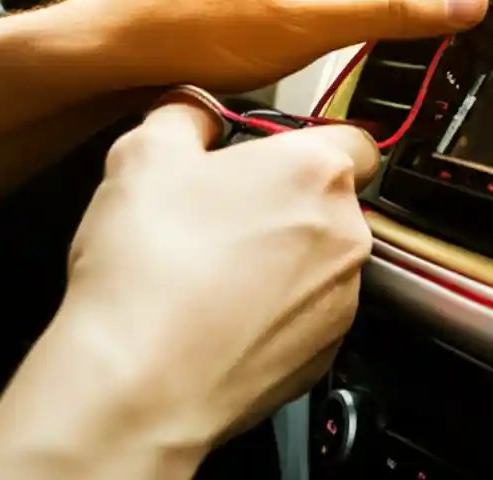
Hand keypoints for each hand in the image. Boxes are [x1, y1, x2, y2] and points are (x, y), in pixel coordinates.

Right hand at [58, 97, 378, 450]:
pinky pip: (308, 315)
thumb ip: (183, 116)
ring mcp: (343, 296)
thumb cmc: (148, 267)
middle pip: (330, 201)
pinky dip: (275, 312)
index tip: (268, 156)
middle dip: (284, 203)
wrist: (141, 381)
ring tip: (211, 273)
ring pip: (320, 260)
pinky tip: (221, 316)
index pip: (351, 137)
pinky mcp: (327, 350)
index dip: (307, 142)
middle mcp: (346, 231)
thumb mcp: (143, 155)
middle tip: (220, 217)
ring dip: (281, 259)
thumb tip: (194, 111)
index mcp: (316, 171)